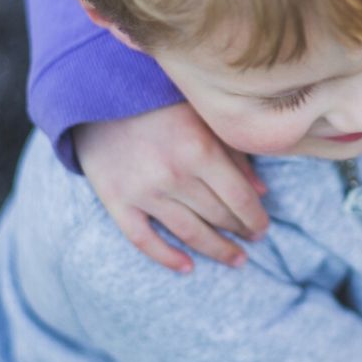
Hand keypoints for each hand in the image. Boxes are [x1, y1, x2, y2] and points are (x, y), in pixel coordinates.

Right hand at [75, 105, 268, 272]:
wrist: (98, 93)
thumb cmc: (159, 100)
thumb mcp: (203, 116)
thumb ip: (234, 152)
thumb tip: (261, 192)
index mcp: (200, 149)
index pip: (240, 198)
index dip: (256, 219)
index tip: (263, 228)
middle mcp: (173, 174)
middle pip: (218, 216)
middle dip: (241, 232)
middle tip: (253, 241)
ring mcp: (143, 191)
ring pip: (189, 233)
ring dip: (216, 250)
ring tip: (235, 260)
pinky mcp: (116, 200)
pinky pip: (143, 240)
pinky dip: (166, 257)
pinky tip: (187, 267)